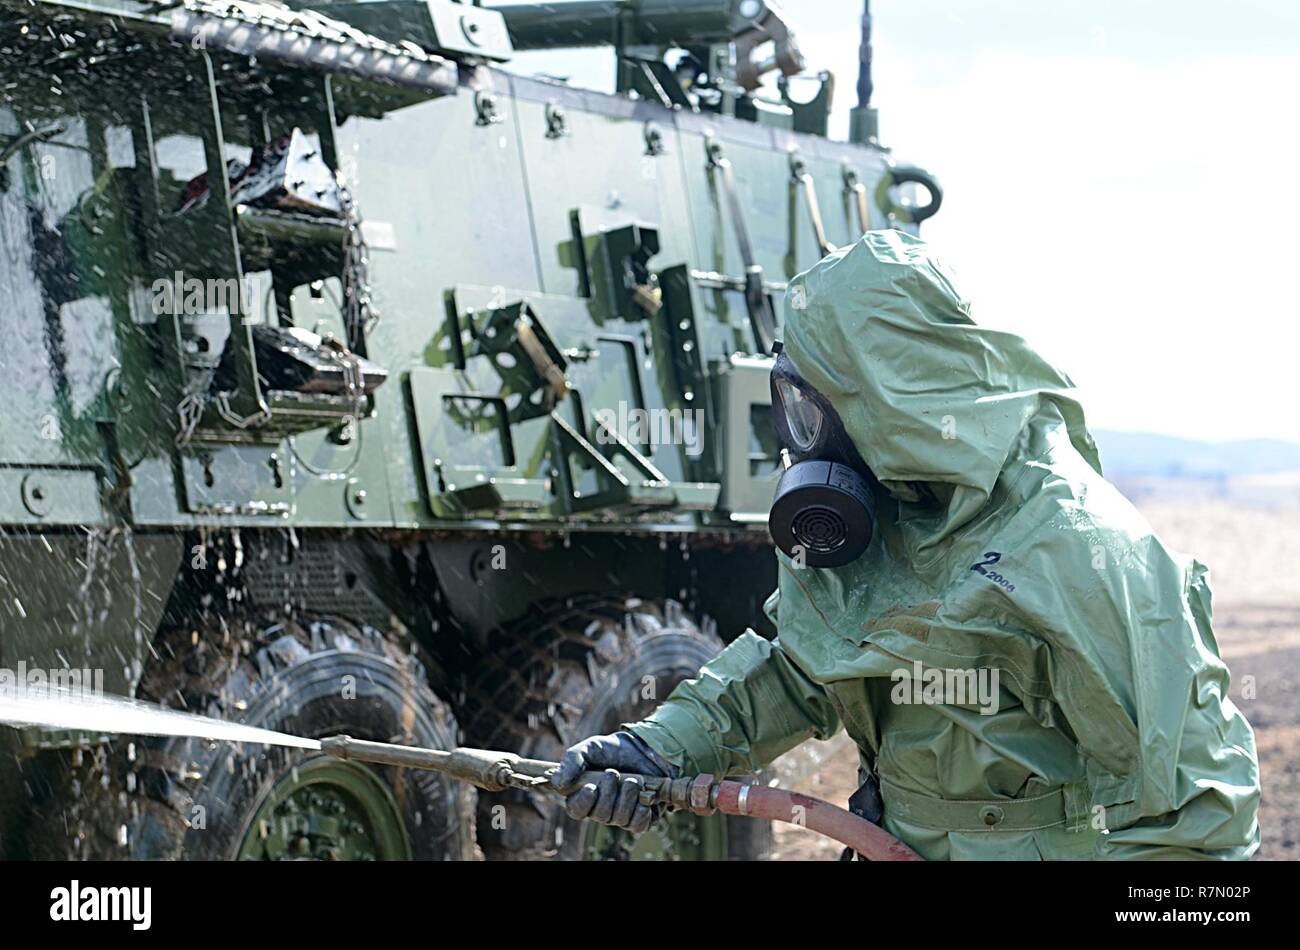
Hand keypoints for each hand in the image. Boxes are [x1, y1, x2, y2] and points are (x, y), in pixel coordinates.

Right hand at [552, 731, 677, 833]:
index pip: (576, 810)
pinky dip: (641, 811)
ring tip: (633, 780)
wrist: (643, 747)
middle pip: (601, 815)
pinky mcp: (641, 818)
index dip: (583, 802)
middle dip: (608, 793)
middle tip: (613, 773)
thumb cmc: (612, 750)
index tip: (591, 787)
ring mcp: (621, 815)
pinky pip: (638, 825)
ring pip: (620, 818)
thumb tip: (559, 784)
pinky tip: (643, 797)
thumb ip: (571, 761)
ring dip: (627, 797)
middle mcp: (602, 809)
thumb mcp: (589, 748)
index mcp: (585, 795)